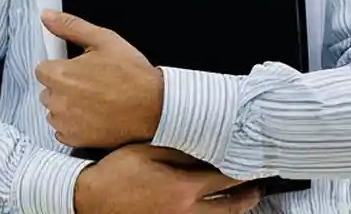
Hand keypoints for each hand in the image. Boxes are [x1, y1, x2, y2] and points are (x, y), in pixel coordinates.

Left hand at [36, 10, 162, 148]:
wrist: (154, 107)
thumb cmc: (131, 74)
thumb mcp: (103, 40)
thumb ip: (70, 26)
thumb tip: (46, 15)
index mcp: (60, 74)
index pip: (42, 69)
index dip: (60, 67)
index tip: (77, 69)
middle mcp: (58, 101)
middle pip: (47, 90)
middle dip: (62, 86)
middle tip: (89, 84)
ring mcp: (66, 123)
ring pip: (54, 111)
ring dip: (66, 106)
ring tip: (93, 101)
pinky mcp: (75, 139)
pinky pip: (62, 130)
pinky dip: (73, 125)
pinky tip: (93, 117)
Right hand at [73, 143, 259, 213]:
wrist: (91, 200)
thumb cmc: (115, 174)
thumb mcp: (148, 151)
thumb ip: (180, 149)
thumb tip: (208, 144)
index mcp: (184, 188)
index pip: (227, 179)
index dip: (245, 170)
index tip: (255, 162)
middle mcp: (188, 212)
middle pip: (232, 207)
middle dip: (249, 195)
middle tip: (259, 185)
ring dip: (236, 209)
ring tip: (245, 198)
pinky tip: (216, 209)